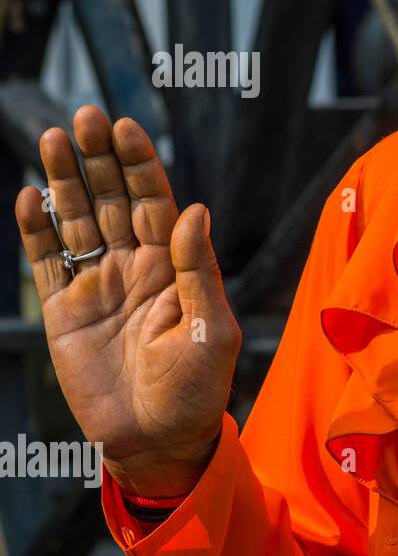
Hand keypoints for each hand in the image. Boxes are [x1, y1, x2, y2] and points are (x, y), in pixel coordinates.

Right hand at [14, 106, 240, 496]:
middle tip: (85, 116)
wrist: (159, 439)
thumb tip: (193, 209)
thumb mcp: (210, 327)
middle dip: (99, 158)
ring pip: (77, 220)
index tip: (126, 128)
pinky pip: (47, 261)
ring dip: (65, 180)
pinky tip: (30, 195)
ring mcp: (97, 285)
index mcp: (174, 265)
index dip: (140, 165)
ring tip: (52, 137)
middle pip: (112, 199)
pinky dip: (36, 230)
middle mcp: (134, 265)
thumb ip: (198, 269)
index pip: (154, 201)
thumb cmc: (198, 387)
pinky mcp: (65, 310)